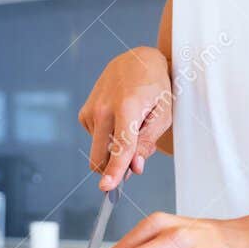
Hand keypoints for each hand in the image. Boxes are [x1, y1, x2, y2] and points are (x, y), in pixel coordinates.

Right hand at [78, 46, 171, 190]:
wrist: (136, 60)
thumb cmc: (155, 87)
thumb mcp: (163, 113)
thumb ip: (148, 142)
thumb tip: (135, 168)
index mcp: (127, 107)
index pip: (121, 146)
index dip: (115, 170)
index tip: (107, 188)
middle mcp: (104, 108)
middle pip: (100, 156)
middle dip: (112, 168)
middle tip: (133, 162)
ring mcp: (91, 110)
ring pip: (98, 151)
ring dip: (113, 149)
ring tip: (130, 126)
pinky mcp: (85, 112)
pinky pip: (95, 140)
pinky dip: (107, 138)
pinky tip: (118, 120)